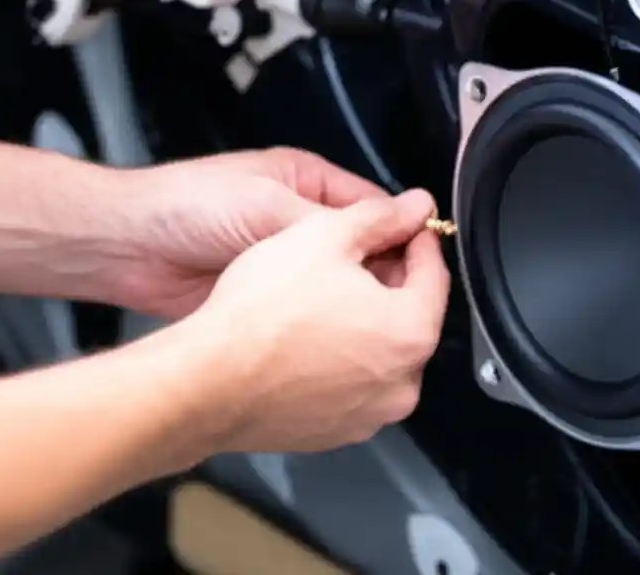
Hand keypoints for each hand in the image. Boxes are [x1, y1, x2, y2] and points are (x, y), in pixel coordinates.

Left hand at [102, 147, 388, 318]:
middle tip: (397, 301)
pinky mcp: (265, 302)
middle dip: (377, 275)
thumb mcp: (269, 203)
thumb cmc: (185, 206)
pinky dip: (321, 326)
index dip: (397, 233)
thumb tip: (400, 213)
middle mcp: (297, 222)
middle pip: (359, 252)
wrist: (126, 248)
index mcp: (306, 183)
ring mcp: (282, 265)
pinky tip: (335, 338)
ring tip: (370, 322)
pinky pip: (307, 315)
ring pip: (336, 288)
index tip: (424, 261)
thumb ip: (336, 217)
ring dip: (350, 303)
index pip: (371, 208)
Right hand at [186, 189, 450, 452]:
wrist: (205, 382)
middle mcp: (401, 384)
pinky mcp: (334, 433)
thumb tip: (416, 205)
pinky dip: (337, 362)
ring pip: (378, 355)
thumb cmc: (261, 311)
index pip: (434, 276)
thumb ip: (379, 217)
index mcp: (411, 332)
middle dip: (387, 285)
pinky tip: (302, 339)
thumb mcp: (322, 236)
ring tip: (320, 298)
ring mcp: (368, 415)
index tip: (400, 226)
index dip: (414, 241)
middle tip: (351, 259)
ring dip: (362, 325)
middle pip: (409, 319)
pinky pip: (349, 387)